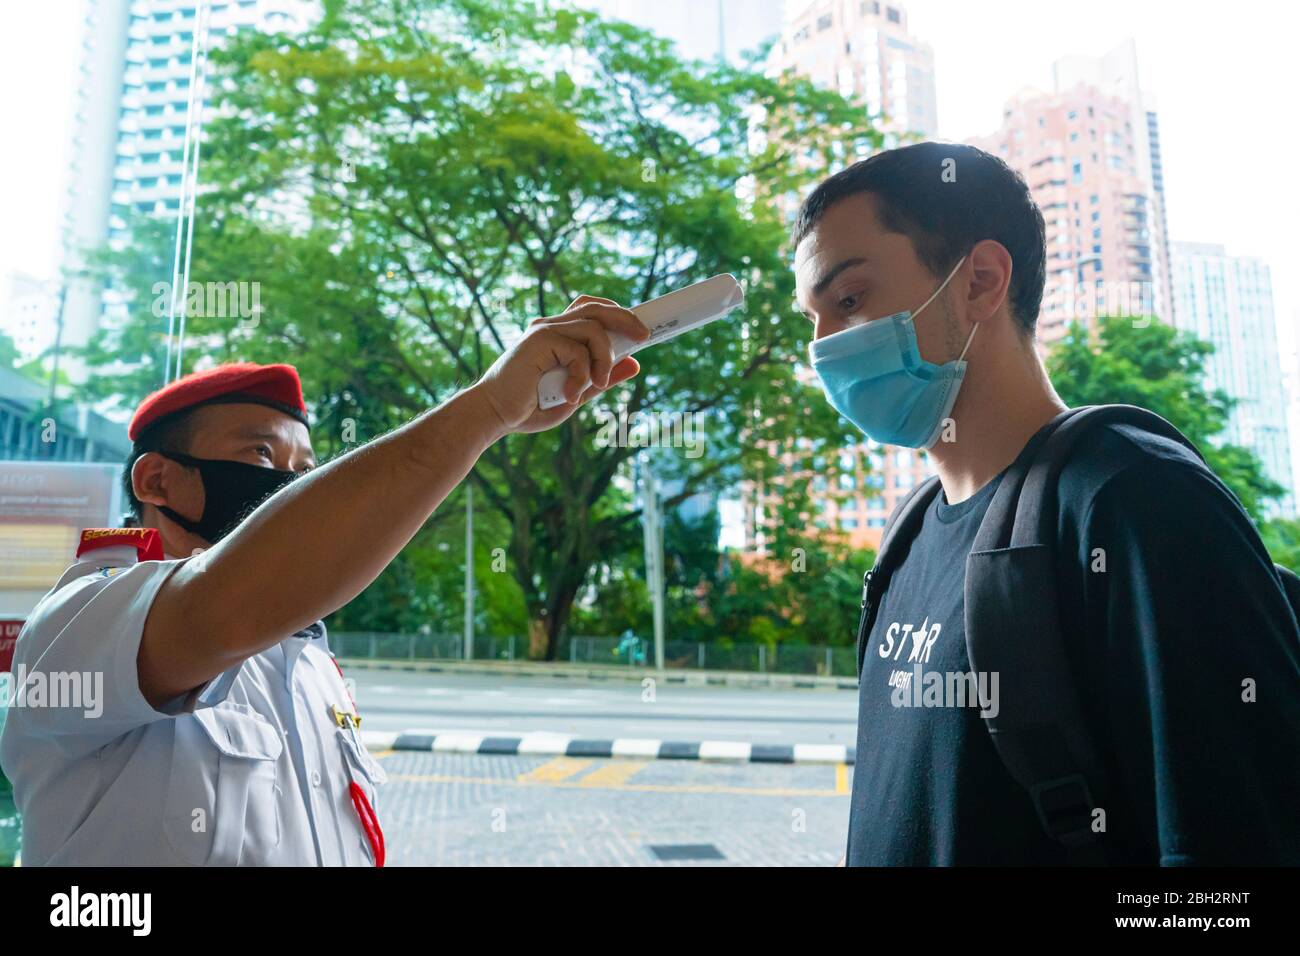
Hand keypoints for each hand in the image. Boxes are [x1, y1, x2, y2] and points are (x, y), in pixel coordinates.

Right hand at [471, 295, 648, 434]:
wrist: (494, 415)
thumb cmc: (529, 407)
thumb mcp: (578, 393)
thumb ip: (602, 379)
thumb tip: (635, 363)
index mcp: (558, 335)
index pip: (592, 310)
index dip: (618, 314)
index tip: (641, 330)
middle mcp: (551, 326)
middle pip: (597, 308)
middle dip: (626, 319)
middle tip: (644, 337)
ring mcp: (544, 331)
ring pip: (594, 328)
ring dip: (604, 359)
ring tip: (597, 385)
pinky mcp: (539, 340)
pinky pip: (578, 351)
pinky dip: (582, 376)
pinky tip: (572, 395)